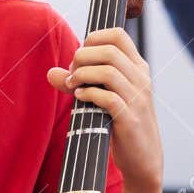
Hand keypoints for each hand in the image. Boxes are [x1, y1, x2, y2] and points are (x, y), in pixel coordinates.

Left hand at [47, 26, 160, 191]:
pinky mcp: (130, 118)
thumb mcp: (102, 96)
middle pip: (109, 51)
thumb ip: (78, 82)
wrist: (142, 157)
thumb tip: (51, 73)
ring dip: (82, 76)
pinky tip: (79, 98)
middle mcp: (141, 78)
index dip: (93, 39)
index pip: (117, 35)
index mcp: (137, 67)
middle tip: (72, 74)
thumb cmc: (120, 123)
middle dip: (82, 58)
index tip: (80, 57)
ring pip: (108, 72)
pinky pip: (107, 97)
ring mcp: (138, 98)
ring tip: (73, 86)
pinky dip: (88, 94)